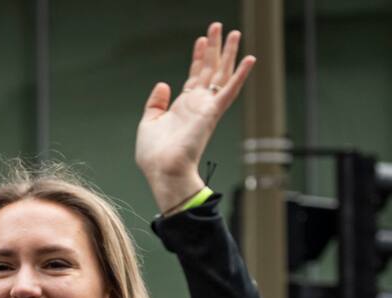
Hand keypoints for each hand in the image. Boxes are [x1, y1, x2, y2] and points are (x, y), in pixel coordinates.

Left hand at [135, 22, 255, 212]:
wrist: (162, 170)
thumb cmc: (154, 154)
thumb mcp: (149, 122)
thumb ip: (156, 102)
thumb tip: (163, 84)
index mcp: (183, 106)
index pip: (195, 75)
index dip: (198, 57)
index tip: (201, 39)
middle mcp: (198, 104)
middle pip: (210, 69)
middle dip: (214, 48)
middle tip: (219, 26)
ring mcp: (206, 107)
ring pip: (221, 74)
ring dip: (228, 54)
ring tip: (234, 33)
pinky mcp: (211, 113)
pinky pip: (229, 91)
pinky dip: (240, 75)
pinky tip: (249, 58)